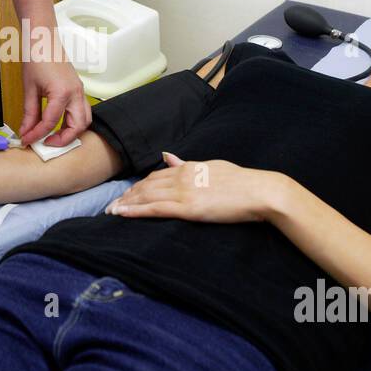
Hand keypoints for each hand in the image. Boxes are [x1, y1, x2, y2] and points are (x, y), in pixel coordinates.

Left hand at [19, 58, 89, 147]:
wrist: (44, 38)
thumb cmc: (37, 57)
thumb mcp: (29, 88)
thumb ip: (29, 113)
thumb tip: (26, 131)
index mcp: (62, 92)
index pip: (50, 123)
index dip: (37, 135)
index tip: (26, 140)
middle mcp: (76, 93)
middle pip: (78, 126)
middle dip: (63, 139)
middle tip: (46, 143)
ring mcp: (79, 90)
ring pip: (84, 120)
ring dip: (72, 131)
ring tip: (53, 136)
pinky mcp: (78, 88)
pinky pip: (82, 110)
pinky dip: (73, 121)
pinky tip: (59, 123)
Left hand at [106, 153, 288, 223]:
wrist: (259, 191)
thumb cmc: (242, 181)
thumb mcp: (213, 166)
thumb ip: (189, 164)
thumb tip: (169, 158)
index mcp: (190, 168)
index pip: (157, 176)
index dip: (139, 185)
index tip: (128, 192)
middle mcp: (182, 177)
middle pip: (146, 185)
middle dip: (127, 195)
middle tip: (111, 203)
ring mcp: (184, 192)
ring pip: (146, 196)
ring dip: (126, 203)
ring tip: (111, 210)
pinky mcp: (188, 208)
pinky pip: (155, 209)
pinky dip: (135, 210)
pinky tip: (122, 213)